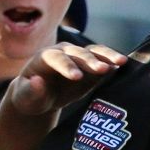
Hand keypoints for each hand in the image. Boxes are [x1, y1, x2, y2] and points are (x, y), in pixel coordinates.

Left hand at [5, 43, 127, 116]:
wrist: (41, 96)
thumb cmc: (29, 97)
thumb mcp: (25, 97)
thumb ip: (30, 91)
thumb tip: (37, 82)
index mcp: (45, 58)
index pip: (57, 59)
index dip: (67, 66)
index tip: (77, 77)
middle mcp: (64, 53)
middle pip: (79, 53)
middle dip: (91, 61)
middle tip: (103, 69)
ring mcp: (78, 57)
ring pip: (94, 52)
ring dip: (107, 56)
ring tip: (121, 62)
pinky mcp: (91, 66)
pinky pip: (103, 61)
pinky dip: (113, 63)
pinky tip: (124, 66)